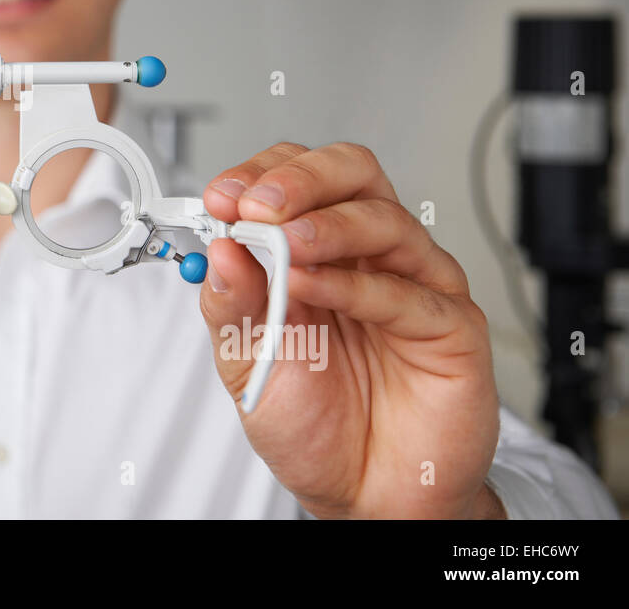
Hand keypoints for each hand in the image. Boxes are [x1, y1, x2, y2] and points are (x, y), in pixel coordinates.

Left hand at [200, 142, 501, 518]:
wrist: (360, 495)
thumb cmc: (311, 423)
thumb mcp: (245, 358)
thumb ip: (232, 302)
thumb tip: (219, 247)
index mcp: (317, 251)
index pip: (298, 179)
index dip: (260, 176)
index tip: (221, 198)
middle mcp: (368, 257)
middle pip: (354, 174)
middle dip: (301, 178)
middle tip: (259, 204)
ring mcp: (414, 285)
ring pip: (386, 220)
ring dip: (329, 224)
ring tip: (288, 241)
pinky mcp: (450, 328)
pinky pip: (409, 292)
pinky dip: (355, 284)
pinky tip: (312, 286)